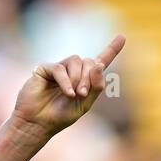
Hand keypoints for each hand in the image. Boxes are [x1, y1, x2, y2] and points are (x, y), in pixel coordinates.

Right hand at [10, 34, 125, 138]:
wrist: (37, 123)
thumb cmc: (59, 116)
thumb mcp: (84, 105)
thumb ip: (95, 87)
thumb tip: (99, 64)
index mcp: (84, 80)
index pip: (100, 61)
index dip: (112, 49)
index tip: (122, 37)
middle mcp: (72, 71)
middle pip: (89, 61)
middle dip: (89, 77)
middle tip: (83, 94)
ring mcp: (59, 68)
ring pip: (76, 60)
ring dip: (78, 78)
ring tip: (74, 95)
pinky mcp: (45, 68)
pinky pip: (61, 68)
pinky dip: (66, 82)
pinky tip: (68, 94)